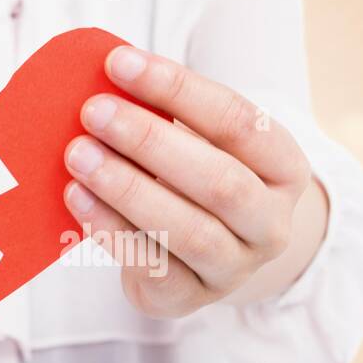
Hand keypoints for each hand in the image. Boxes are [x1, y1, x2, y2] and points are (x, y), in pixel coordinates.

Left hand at [63, 46, 326, 317]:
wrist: (200, 258)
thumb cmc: (193, 179)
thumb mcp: (199, 142)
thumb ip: (165, 114)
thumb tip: (109, 78)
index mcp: (284, 168)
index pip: (238, 121)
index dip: (178, 89)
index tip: (120, 63)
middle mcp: (271, 223)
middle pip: (219, 181)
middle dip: (150, 142)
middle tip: (93, 111)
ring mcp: (236, 268)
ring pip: (188, 230)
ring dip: (127, 188)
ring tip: (78, 155)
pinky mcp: (190, 298)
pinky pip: (152, 265)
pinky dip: (110, 229)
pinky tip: (77, 198)